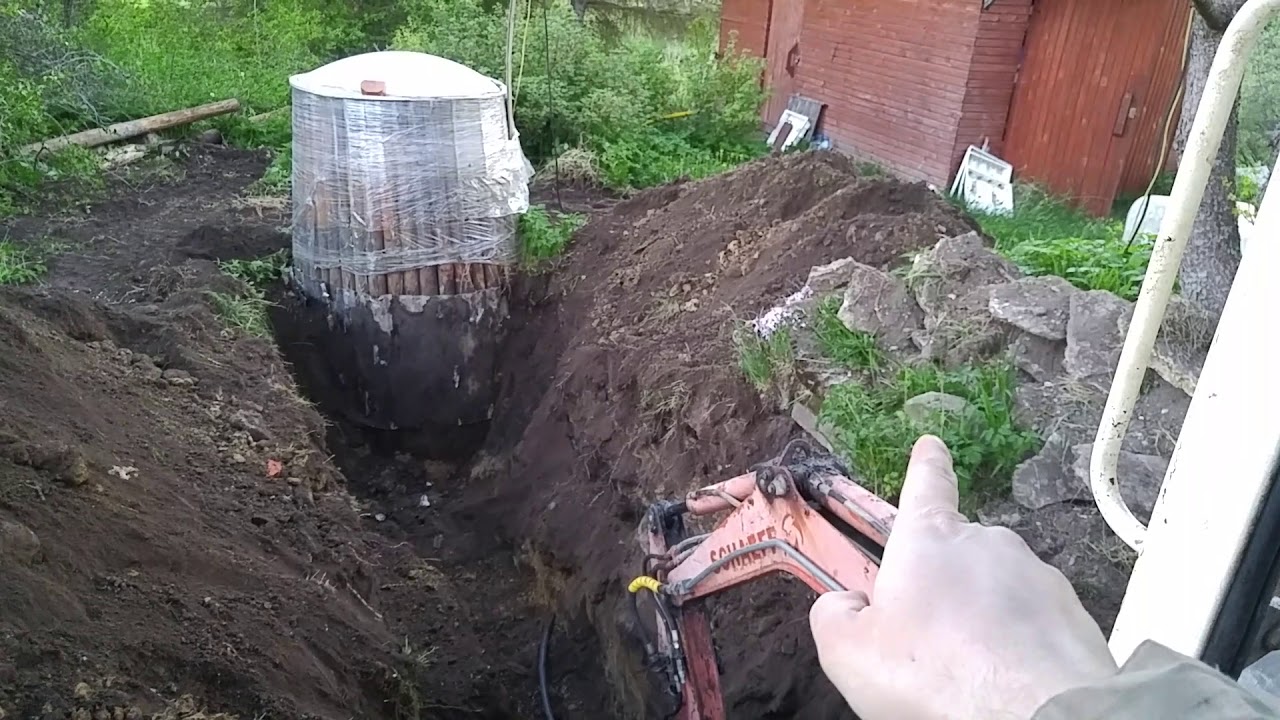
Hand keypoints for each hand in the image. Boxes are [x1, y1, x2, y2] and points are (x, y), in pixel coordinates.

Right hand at [809, 435, 1118, 719]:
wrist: (1037, 715)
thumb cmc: (937, 675)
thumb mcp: (849, 651)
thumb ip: (834, 616)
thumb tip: (845, 605)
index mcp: (928, 539)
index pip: (926, 485)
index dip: (926, 466)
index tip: (931, 445)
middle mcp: (987, 543)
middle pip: (958, 554)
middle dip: (943, 587)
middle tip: (927, 642)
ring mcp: (1037, 576)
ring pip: (998, 592)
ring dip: (982, 621)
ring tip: (967, 670)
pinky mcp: (1073, 616)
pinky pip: (1034, 626)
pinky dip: (1018, 648)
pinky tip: (1004, 680)